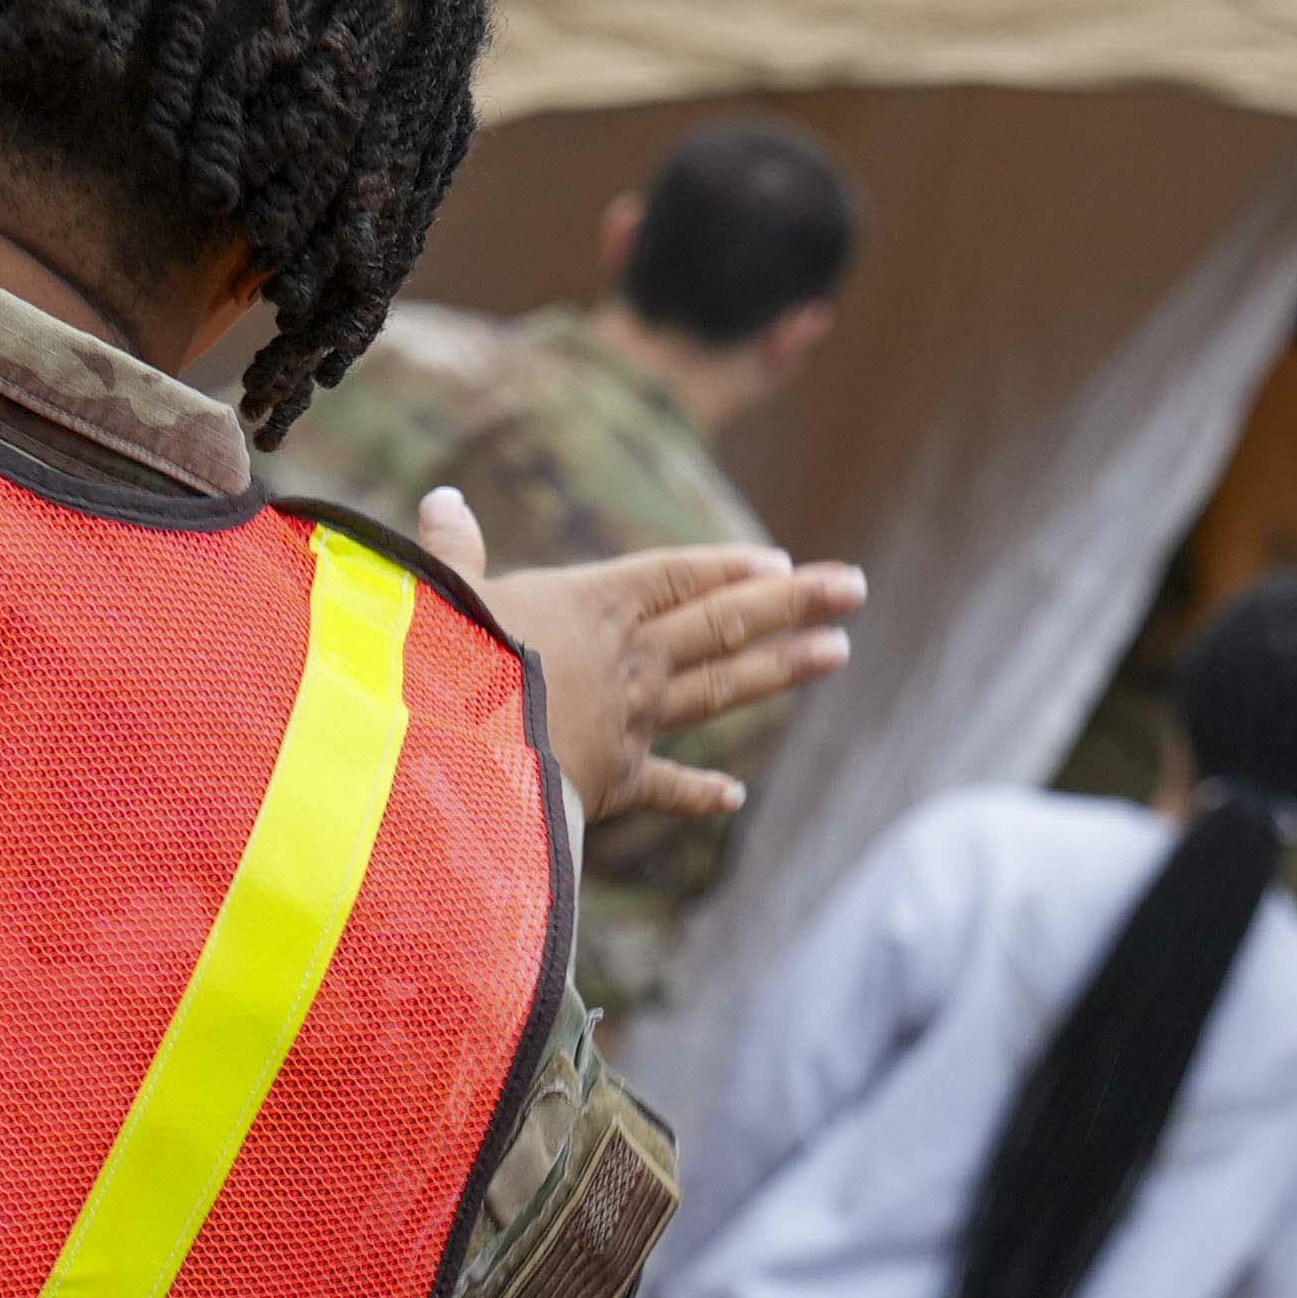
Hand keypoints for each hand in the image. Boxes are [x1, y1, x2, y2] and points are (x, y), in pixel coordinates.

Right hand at [424, 489, 861, 826]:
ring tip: (839, 651)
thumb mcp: (442, 595)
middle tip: (853, 587)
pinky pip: (666, 786)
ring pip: (720, 688)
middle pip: (725, 622)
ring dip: (781, 669)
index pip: (674, 576)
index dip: (724, 567)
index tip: (777, 561)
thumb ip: (453, 552)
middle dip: (793, 601)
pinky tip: (734, 797)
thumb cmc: (444, 661)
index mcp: (592, 604)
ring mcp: (632, 720)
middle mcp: (630, 658)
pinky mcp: (615, 782)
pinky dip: (698, 793)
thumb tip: (442, 500)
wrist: (455, 754)